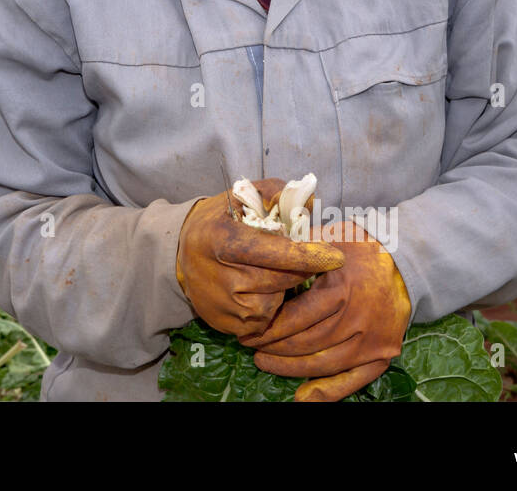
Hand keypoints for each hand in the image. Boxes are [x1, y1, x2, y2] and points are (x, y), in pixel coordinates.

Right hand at [176, 178, 344, 340]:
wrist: (179, 255)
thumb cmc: (220, 221)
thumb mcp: (242, 196)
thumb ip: (276, 192)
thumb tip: (309, 204)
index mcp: (222, 239)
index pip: (274, 252)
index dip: (308, 255)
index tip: (336, 257)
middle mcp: (221, 275)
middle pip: (281, 277)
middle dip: (298, 267)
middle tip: (297, 256)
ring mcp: (224, 304)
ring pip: (277, 299)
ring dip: (282, 285)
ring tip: (266, 270)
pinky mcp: (228, 324)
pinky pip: (266, 316)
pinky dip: (270, 301)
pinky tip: (258, 287)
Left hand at [245, 219, 411, 400]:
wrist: (407, 261)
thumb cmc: (360, 246)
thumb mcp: (328, 236)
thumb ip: (298, 249)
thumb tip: (262, 256)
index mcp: (341, 289)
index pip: (295, 318)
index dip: (268, 328)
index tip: (247, 329)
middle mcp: (358, 318)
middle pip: (306, 342)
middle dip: (273, 347)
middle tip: (250, 345)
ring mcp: (373, 340)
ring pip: (323, 363)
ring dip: (290, 367)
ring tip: (265, 362)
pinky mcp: (383, 354)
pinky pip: (353, 380)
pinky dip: (328, 391)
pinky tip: (302, 397)